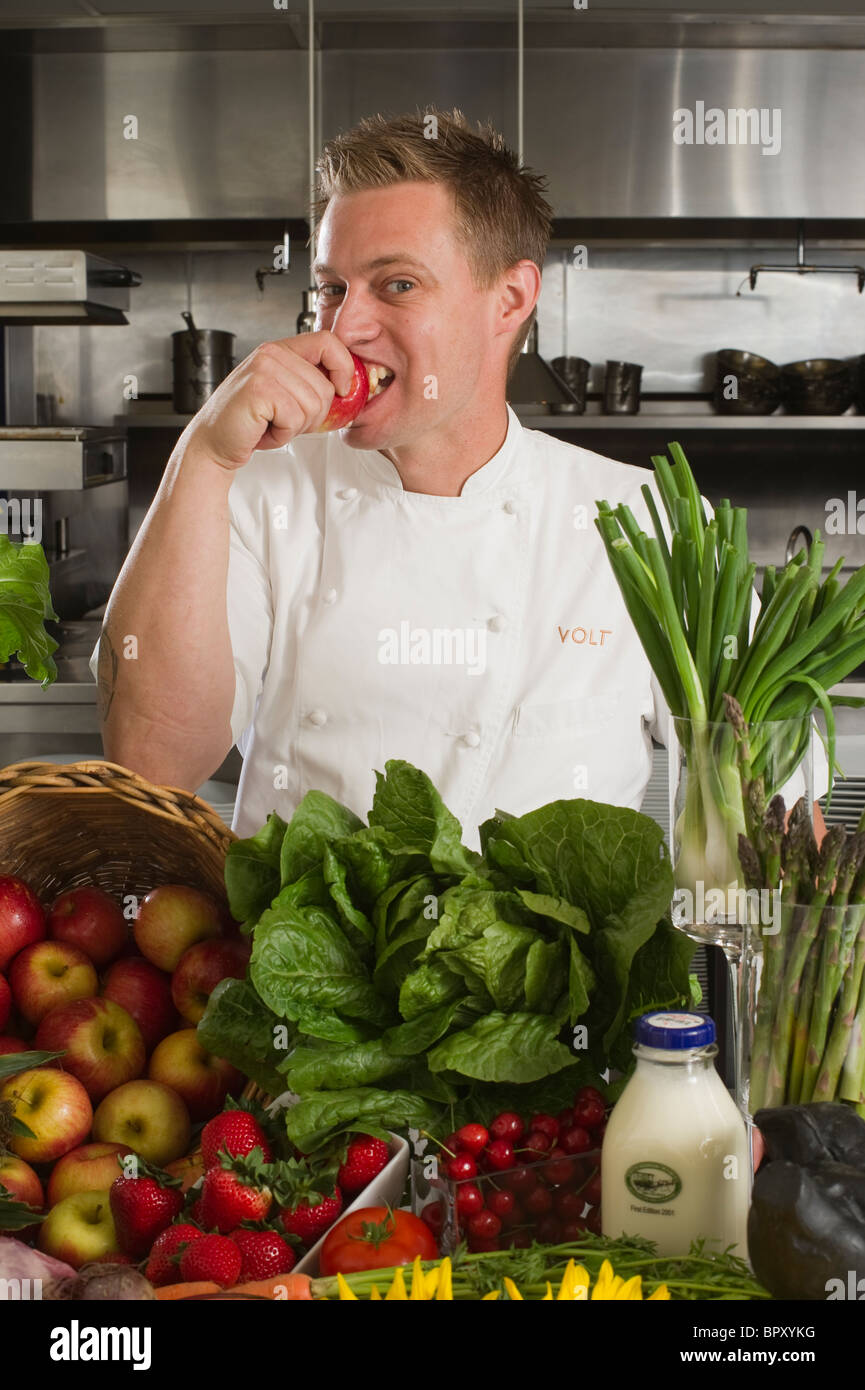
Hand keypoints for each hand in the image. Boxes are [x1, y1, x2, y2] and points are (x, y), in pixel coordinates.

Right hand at [184, 330, 356, 470]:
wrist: (213, 442)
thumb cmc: (250, 422)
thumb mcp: (285, 395)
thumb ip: (311, 384)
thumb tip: (349, 390)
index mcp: (280, 350)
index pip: (328, 342)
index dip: (344, 368)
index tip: (343, 391)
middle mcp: (272, 354)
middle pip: (326, 386)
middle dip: (313, 415)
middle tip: (285, 420)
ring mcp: (264, 369)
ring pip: (313, 405)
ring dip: (296, 427)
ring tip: (271, 423)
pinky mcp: (259, 391)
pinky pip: (295, 419)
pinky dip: (283, 434)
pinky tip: (264, 429)